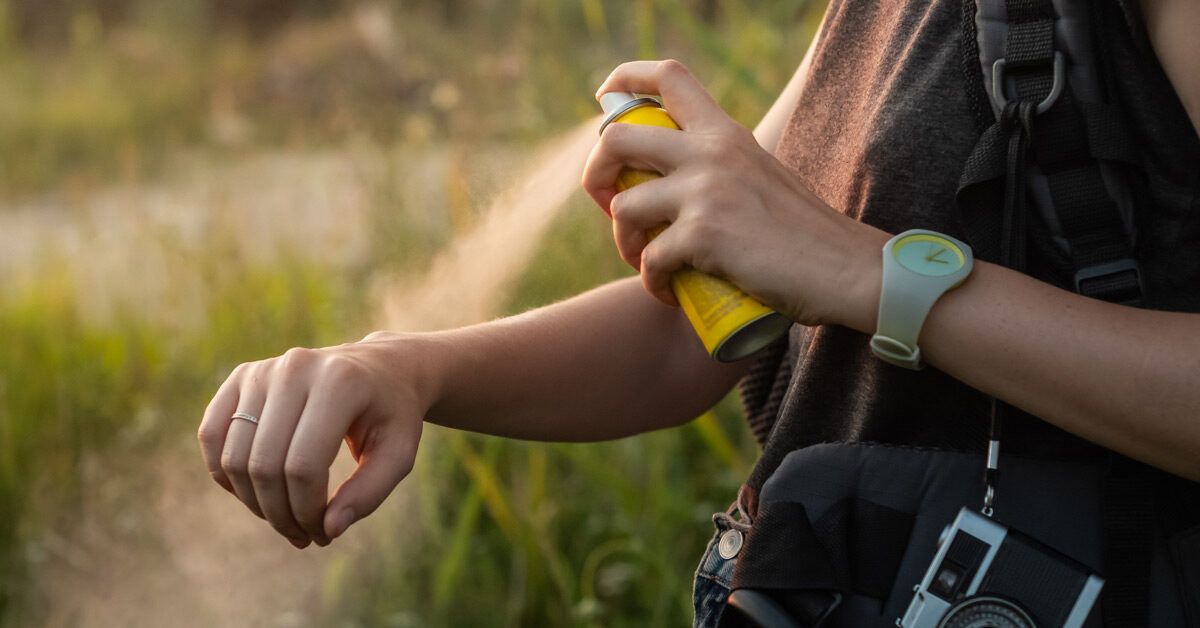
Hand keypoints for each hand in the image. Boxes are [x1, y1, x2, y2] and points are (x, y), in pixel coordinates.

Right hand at [197, 331, 429, 547]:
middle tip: (304, 536)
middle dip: (281, 514)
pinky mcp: (242, 376)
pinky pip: (212, 434)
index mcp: (340, 382)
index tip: (324, 533)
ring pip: (234, 457)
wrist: (380, 368)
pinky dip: (225, 474)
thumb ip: (369, 493)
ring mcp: (263, 369)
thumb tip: (328, 529)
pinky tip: (255, 494)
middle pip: (264, 465)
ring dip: (254, 502)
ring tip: (285, 518)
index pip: (304, 465)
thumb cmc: (392, 415)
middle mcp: (295, 368)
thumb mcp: (398, 453)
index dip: (307, 511)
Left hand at [582, 60, 889, 330]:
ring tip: (646, 261)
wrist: (845, 269)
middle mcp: (711, 152)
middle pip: (616, 138)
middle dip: (595, 174)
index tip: (605, 101)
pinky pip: (649, 260)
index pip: (666, 77)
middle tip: (609, 205)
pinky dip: (652, 283)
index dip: (623, 80)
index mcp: (726, 132)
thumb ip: (722, 168)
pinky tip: (669, 292)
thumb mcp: (760, 175)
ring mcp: (706, 191)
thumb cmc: (804, 234)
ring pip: (623, 206)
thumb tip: (675, 184)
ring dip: (624, 242)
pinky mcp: (704, 235)